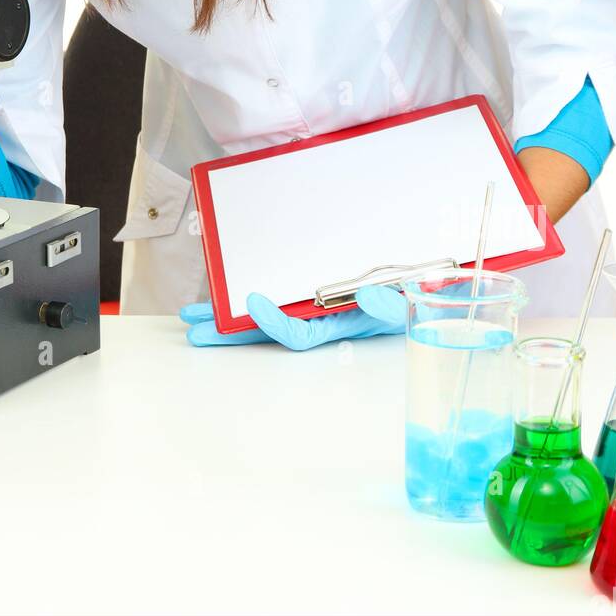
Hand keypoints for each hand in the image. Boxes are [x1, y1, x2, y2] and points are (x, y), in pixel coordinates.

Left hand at [180, 284, 405, 349]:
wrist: (422, 281)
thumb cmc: (414, 292)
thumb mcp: (408, 299)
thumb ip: (387, 304)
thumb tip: (364, 298)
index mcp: (340, 327)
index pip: (299, 335)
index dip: (273, 323)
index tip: (250, 303)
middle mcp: (319, 323)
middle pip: (267, 335)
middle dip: (230, 334)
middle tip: (196, 331)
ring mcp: (311, 310)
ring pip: (261, 321)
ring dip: (227, 320)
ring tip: (193, 317)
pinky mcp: (308, 295)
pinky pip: (270, 302)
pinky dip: (244, 300)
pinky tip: (219, 298)